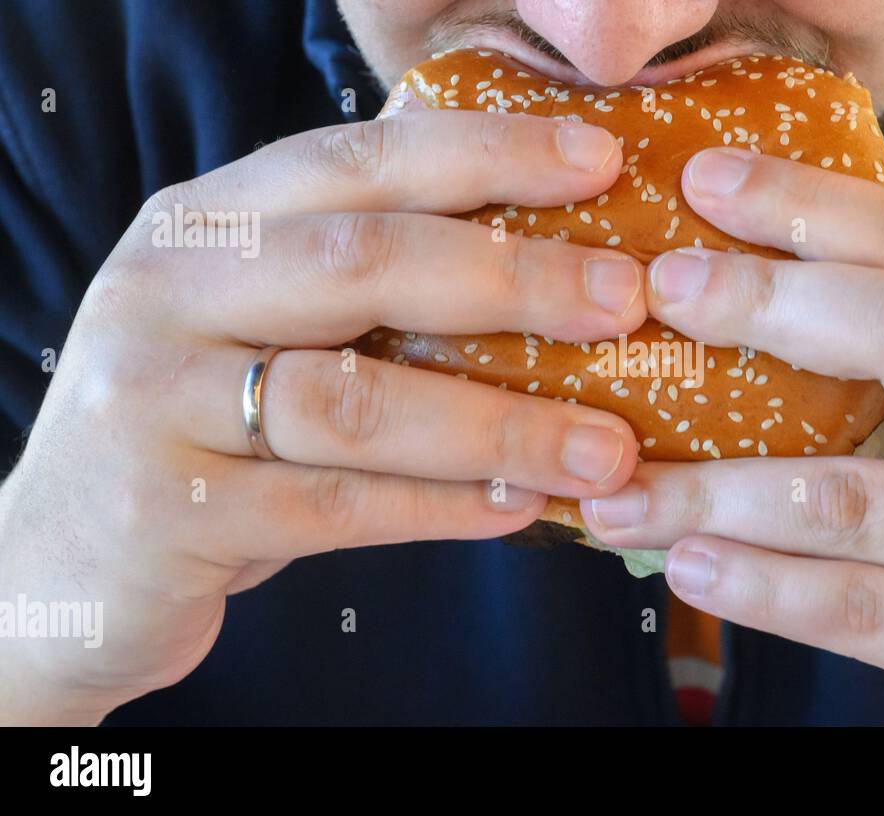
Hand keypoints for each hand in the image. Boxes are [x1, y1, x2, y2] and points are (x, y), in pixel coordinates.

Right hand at [0, 108, 644, 723]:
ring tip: (609, 447)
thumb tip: (534, 245)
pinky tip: (523, 510)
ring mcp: (156, 401)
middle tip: (627, 299)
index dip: (486, 154)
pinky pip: (334, 507)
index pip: (357, 162)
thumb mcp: (255, 322)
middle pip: (361, 262)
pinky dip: (442, 506)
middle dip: (512, 277)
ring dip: (501, 423)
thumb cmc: (196, 424)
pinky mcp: (167, 511)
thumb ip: (353, 277)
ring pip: (354, 401)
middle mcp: (171, 291)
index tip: (600, 161)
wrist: (56, 560)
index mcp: (205, 225)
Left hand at [580, 147, 883, 724]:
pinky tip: (688, 563)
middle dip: (768, 302)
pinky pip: (853, 607)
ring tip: (618, 485)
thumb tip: (774, 289)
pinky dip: (757, 585)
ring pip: (849, 497)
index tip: (711, 179)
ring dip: (713, 489)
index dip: (817, 208)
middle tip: (663, 289)